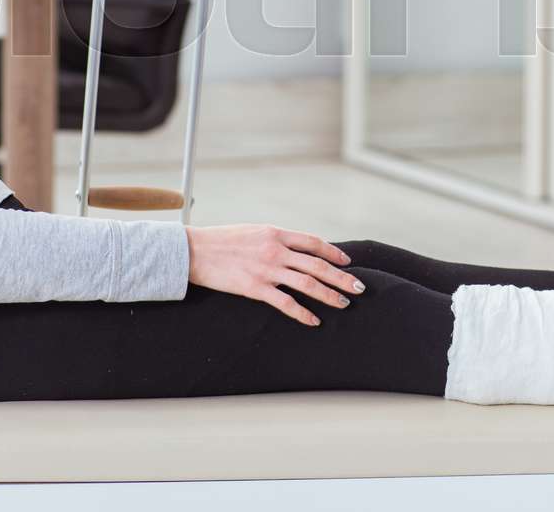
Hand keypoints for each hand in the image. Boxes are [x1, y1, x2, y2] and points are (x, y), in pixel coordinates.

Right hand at [183, 223, 364, 326]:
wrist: (194, 250)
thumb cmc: (222, 240)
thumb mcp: (253, 232)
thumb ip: (275, 239)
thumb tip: (294, 249)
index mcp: (276, 233)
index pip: (313, 242)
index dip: (333, 252)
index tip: (347, 261)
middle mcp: (275, 249)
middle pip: (317, 265)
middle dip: (341, 277)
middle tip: (359, 287)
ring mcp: (267, 269)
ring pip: (308, 284)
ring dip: (329, 295)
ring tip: (344, 304)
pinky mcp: (256, 288)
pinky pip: (286, 303)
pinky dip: (303, 313)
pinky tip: (314, 321)